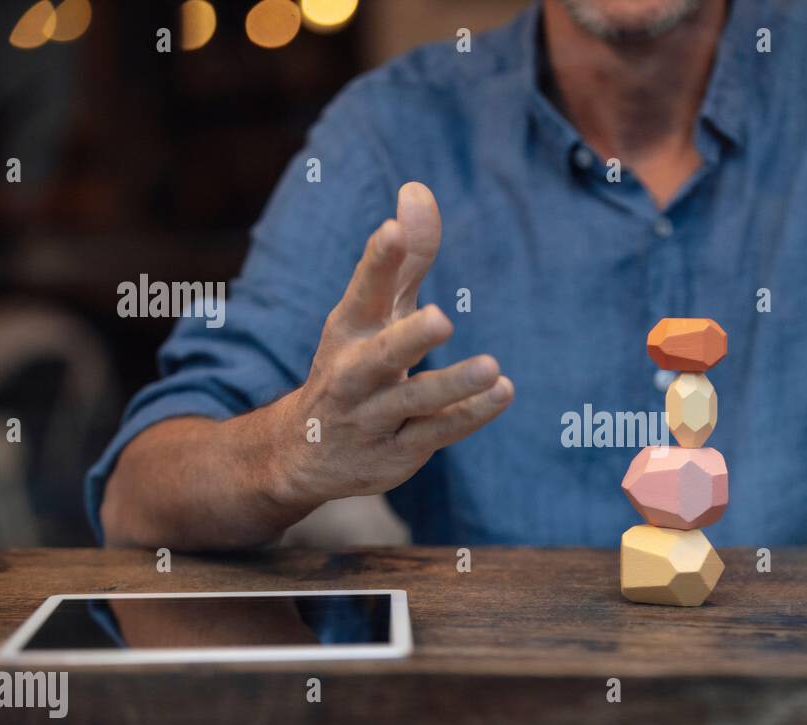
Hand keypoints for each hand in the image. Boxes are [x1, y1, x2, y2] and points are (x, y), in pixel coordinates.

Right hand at [275, 182, 513, 506]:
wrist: (304, 453)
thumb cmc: (355, 362)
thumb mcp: (374, 311)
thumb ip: (404, 258)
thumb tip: (417, 190)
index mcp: (349, 330)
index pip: (363, 290)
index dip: (379, 260)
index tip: (393, 229)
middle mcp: (354, 374)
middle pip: (381, 356)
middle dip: (408, 338)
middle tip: (443, 318)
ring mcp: (373, 418)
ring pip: (413, 402)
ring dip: (452, 386)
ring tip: (493, 369)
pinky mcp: (397, 452)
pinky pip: (436, 433)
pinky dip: (468, 416)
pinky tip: (501, 394)